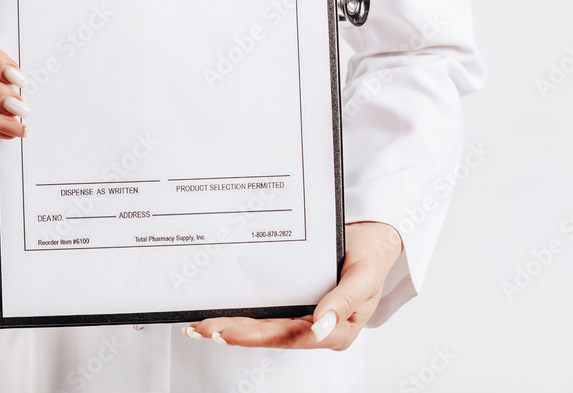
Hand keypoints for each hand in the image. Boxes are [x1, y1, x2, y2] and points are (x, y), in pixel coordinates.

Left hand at [185, 221, 402, 349]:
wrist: (371, 237)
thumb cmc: (370, 256)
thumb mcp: (363, 276)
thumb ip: (343, 302)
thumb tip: (320, 328)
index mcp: (336, 330)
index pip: (288, 337)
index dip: (256, 336)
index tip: (227, 333)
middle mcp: (316, 328)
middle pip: (270, 335)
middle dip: (234, 333)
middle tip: (202, 329)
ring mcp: (304, 317)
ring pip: (264, 327)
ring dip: (232, 327)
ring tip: (201, 327)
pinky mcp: (295, 304)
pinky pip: (266, 312)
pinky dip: (242, 314)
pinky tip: (219, 314)